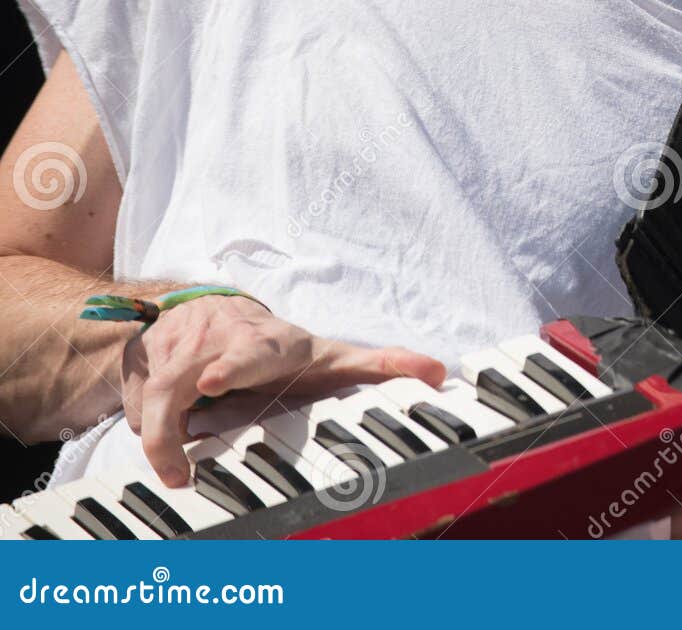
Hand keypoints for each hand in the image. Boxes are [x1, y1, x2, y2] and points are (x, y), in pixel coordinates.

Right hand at [121, 294, 445, 486]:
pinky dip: (148, 429)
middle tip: (188, 420)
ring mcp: (177, 357)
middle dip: (186, 398)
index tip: (215, 382)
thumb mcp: (330, 356)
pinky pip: (138, 409)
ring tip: (176, 472)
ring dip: (163, 436)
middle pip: (192, 374)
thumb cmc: (281, 349)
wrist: (205, 311)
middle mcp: (219, 345)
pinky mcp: (145, 371)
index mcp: (272, 346)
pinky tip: (165, 441)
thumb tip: (440, 371)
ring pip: (157, 400)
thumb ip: (383, 364)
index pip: (253, 350)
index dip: (233, 364)